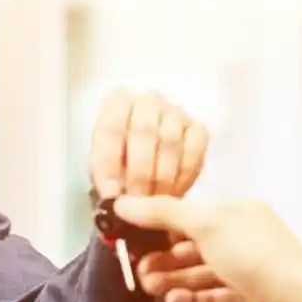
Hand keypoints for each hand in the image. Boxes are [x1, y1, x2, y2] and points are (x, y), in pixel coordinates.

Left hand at [90, 89, 206, 199]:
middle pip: (144, 133)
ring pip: (171, 142)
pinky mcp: (198, 129)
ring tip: (154, 201)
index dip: (110, 164)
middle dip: (140, 173)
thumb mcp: (104, 169)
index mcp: (117, 102)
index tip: (112, 194)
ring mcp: (176, 112)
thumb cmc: (120, 166)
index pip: (112, 128)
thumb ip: (105, 177)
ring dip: (162, 178)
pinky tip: (174, 193)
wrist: (146, 166)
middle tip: (137, 201)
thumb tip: (113, 194)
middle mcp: (148, 100)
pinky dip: (183, 176)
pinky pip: (194, 151)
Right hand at [115, 196, 301, 301]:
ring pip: (199, 273)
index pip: (189, 214)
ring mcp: (246, 271)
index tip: (130, 235)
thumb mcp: (206, 224)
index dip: (158, 224)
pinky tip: (173, 301)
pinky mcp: (248, 301)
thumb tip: (124, 203)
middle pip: (192, 246)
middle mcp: (242, 238)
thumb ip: (163, 213)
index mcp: (236, 212)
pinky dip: (192, 299)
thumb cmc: (257, 255)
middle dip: (163, 257)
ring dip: (173, 279)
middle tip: (138, 269)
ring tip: (151, 287)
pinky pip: (212, 297)